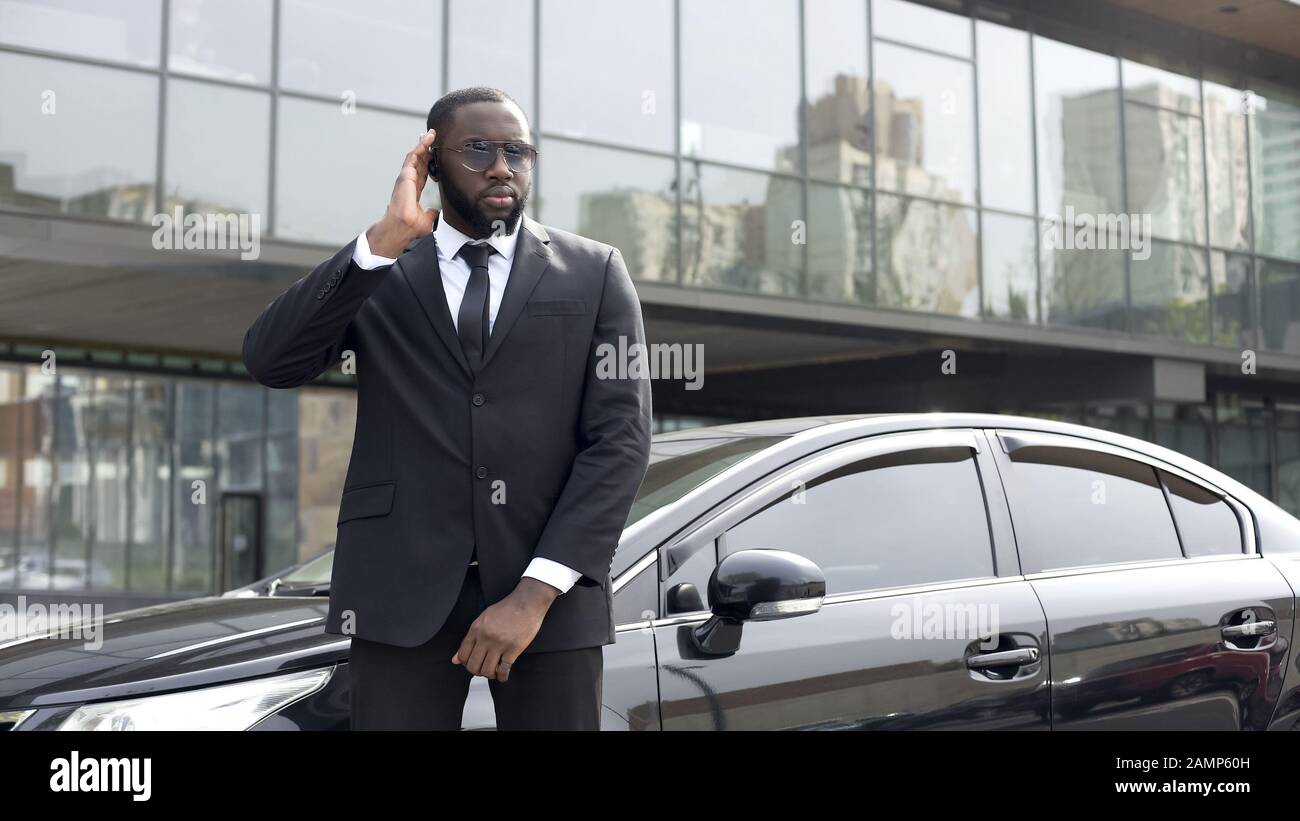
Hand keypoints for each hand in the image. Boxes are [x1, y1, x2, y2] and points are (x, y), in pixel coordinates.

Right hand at [365, 128, 440, 256]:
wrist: (401, 229)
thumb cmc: (409, 228)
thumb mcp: (426, 220)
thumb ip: (430, 213)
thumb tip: (435, 212)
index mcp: (413, 191)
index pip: (422, 173)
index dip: (427, 162)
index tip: (434, 154)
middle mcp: (408, 183)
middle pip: (418, 161)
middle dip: (425, 149)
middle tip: (432, 137)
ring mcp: (405, 179)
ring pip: (415, 157)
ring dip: (422, 144)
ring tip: (430, 134)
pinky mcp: (404, 176)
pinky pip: (412, 158)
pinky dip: (419, 148)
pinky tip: (426, 140)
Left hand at [451, 583, 555, 681]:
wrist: (527, 602)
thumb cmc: (506, 609)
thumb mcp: (483, 619)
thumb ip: (469, 639)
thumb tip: (455, 659)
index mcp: (476, 629)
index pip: (463, 655)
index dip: (466, 663)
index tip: (474, 663)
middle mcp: (485, 637)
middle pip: (473, 666)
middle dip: (477, 671)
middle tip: (484, 669)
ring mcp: (499, 644)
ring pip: (487, 670)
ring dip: (489, 675)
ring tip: (494, 671)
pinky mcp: (513, 649)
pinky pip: (503, 670)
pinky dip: (501, 677)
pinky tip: (503, 675)